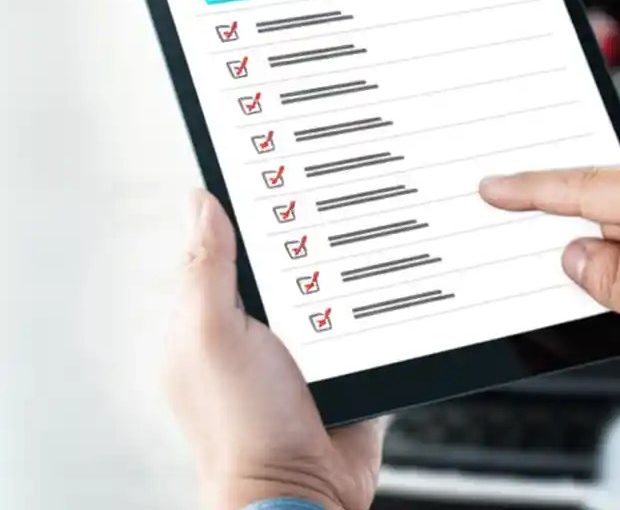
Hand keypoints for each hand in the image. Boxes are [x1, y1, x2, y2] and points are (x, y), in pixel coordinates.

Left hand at [167, 191, 385, 509]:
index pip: (239, 244)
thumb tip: (199, 201)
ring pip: (346, 290)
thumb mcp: (212, 336)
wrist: (303, 494)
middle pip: (302, 260)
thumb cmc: (242, 428)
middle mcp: (265, 332)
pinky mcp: (354, 371)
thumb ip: (207, 271)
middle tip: (359, 187)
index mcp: (218, 317)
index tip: (292, 157)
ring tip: (394, 231)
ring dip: (367, 273)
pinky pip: (380, 328)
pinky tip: (407, 291)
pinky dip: (394, 313)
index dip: (262, 204)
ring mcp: (313, 352)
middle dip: (328, 234)